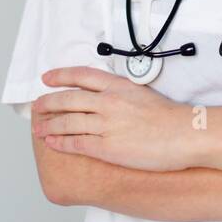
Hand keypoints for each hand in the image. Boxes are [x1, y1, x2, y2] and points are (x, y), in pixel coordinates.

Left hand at [32, 66, 194, 171]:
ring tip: (38, 129)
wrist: (184, 134)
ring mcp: (106, 124)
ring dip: (49, 125)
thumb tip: (109, 96)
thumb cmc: (170, 118)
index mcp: (118, 86)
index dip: (60, 76)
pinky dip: (60, 142)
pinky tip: (51, 142)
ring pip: (67, 121)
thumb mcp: (143, 93)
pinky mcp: (107, 146)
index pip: (81, 75)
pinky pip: (75, 143)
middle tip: (37, 106)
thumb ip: (122, 93)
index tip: (47, 79)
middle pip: (68, 99)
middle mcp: (108, 101)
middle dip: (47, 103)